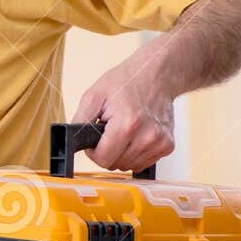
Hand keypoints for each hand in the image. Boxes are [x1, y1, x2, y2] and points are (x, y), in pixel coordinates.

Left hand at [73, 52, 176, 171]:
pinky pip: (143, 163)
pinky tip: (135, 136)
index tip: (95, 138)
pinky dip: (135, 153)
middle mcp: (147, 136)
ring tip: (123, 131)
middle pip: (115, 165)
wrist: (158, 74)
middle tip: (109, 131)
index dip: (93, 151)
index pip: (103, 159)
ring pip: (129, 166)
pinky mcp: (168, 145)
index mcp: (127, 124)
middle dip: (107, 151)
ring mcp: (160, 142)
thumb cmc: (126, 82)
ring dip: (121, 153)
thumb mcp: (94, 95)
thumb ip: (80, 121)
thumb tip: (72, 140)